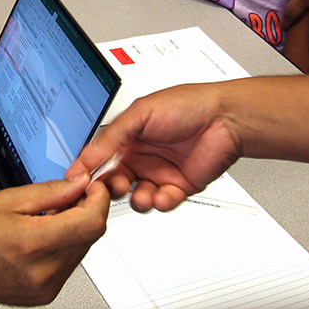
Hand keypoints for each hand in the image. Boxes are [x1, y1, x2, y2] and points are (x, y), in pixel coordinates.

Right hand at [0, 175, 109, 306]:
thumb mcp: (6, 200)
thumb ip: (50, 192)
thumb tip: (80, 184)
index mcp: (31, 244)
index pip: (90, 223)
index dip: (99, 200)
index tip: (94, 187)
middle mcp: (42, 271)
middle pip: (90, 236)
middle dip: (86, 211)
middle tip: (68, 197)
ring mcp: (45, 287)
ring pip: (83, 250)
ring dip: (75, 229)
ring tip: (48, 218)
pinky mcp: (45, 295)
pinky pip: (70, 264)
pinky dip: (64, 246)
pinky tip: (44, 238)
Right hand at [68, 83, 243, 211]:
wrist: (225, 119)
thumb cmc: (188, 105)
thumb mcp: (140, 114)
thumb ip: (110, 137)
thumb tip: (86, 157)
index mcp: (128, 137)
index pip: (100, 159)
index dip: (91, 172)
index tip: (83, 182)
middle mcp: (142, 156)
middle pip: (116, 182)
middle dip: (112, 189)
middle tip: (115, 187)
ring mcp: (160, 172)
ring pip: (137, 196)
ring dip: (137, 199)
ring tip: (143, 194)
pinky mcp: (178, 186)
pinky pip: (162, 202)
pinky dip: (160, 202)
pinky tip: (162, 195)